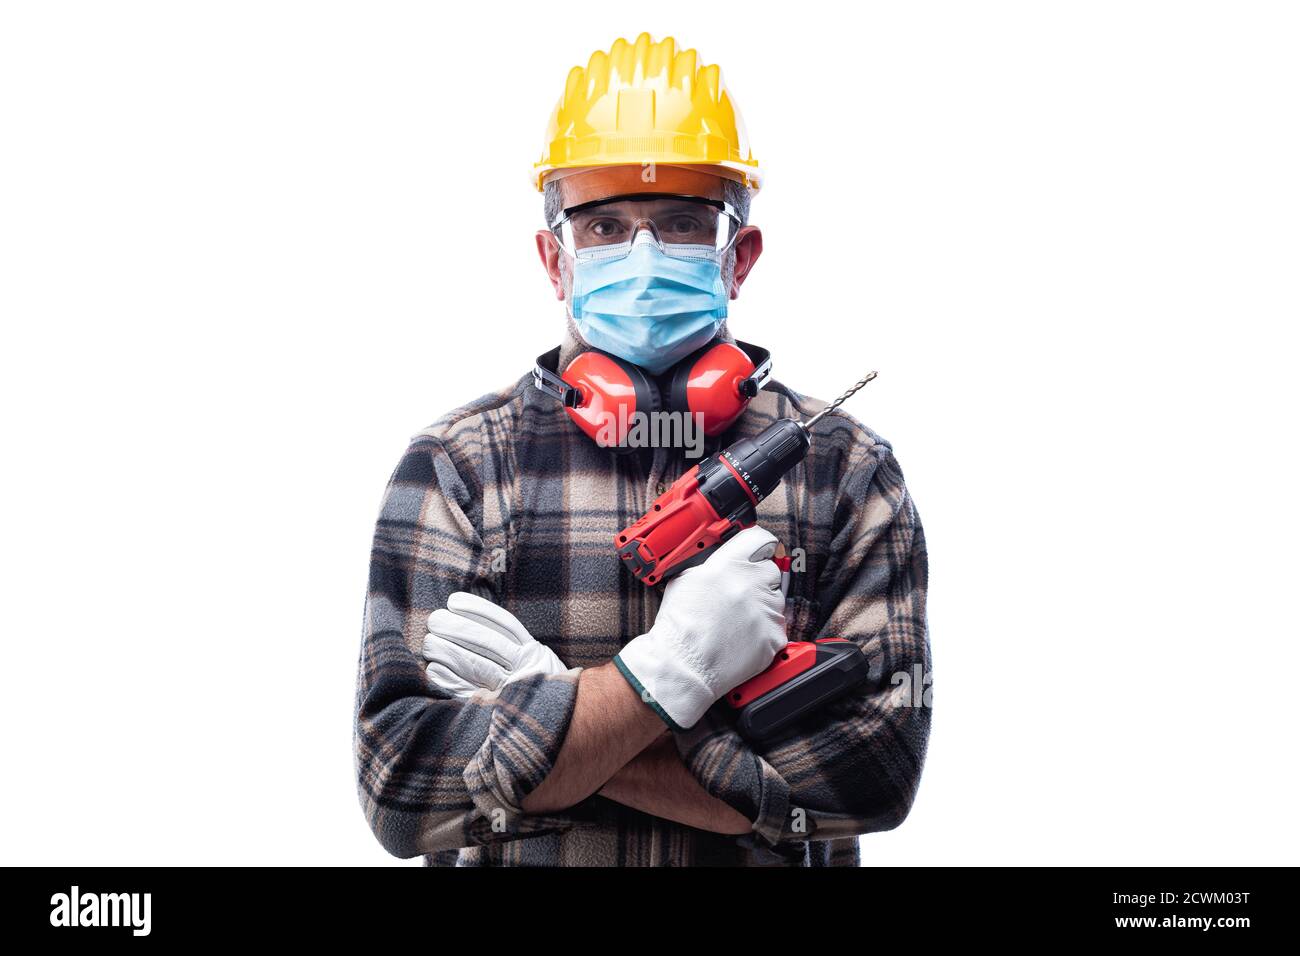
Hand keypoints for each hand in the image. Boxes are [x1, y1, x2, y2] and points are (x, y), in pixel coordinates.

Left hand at [422, 592, 569, 697]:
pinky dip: (449, 679)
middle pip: (486, 642)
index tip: (453, 601)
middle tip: (435, 620)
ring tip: (429, 642)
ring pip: (476, 664)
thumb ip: (512, 640)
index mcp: (533, 652)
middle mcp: (524, 669)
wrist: (557, 724)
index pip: (503, 623)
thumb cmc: (535, 684)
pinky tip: (434, 669)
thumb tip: (473, 615)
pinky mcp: (494, 711)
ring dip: (448, 651)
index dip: (476, 610)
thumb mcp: (535, 658)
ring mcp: (509, 690)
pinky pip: (468, 692)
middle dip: (456, 628)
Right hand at [614, 526, 786, 729]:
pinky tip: (743, 637)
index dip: (758, 545)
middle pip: (770, 570)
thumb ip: (714, 563)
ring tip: (737, 621)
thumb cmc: (680, 625)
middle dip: (758, 580)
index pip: (759, 538)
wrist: (683, 664)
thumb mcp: (686, 578)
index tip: (758, 551)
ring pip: (775, 599)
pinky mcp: (774, 635)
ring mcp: (766, 610)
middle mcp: (751, 583)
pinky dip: (764, 631)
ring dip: (762, 606)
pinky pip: (777, 627)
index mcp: (730, 564)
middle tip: (740, 595)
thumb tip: (728, 556)